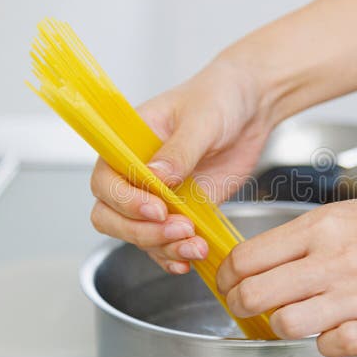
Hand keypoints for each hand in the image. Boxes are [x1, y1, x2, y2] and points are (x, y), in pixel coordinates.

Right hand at [89, 58, 273, 274]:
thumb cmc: (218, 98)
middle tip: (179, 229)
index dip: (125, 200)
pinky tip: (190, 258)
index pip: (106, 181)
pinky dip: (174, 254)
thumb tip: (155, 178)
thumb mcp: (201, 118)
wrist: (250, 107)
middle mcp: (134, 173)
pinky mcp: (181, 210)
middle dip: (142, 231)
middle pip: (111, 216)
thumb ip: (179, 150)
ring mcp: (156, 195)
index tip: (157, 207)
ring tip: (196, 246)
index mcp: (126, 143)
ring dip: (163, 247)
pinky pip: (164, 242)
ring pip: (138, 235)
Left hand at [216, 184, 356, 356]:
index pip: (246, 258)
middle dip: (239, 304)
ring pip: (286, 324)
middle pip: (254, 294)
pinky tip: (338, 327)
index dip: (226, 276)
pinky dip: (327, 342)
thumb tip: (263, 262)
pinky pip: (332, 347)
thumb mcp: (348, 211)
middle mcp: (336, 260)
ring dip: (281, 325)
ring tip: (293, 317)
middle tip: (245, 306)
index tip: (227, 282)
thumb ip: (305, 238)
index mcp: (323, 227)